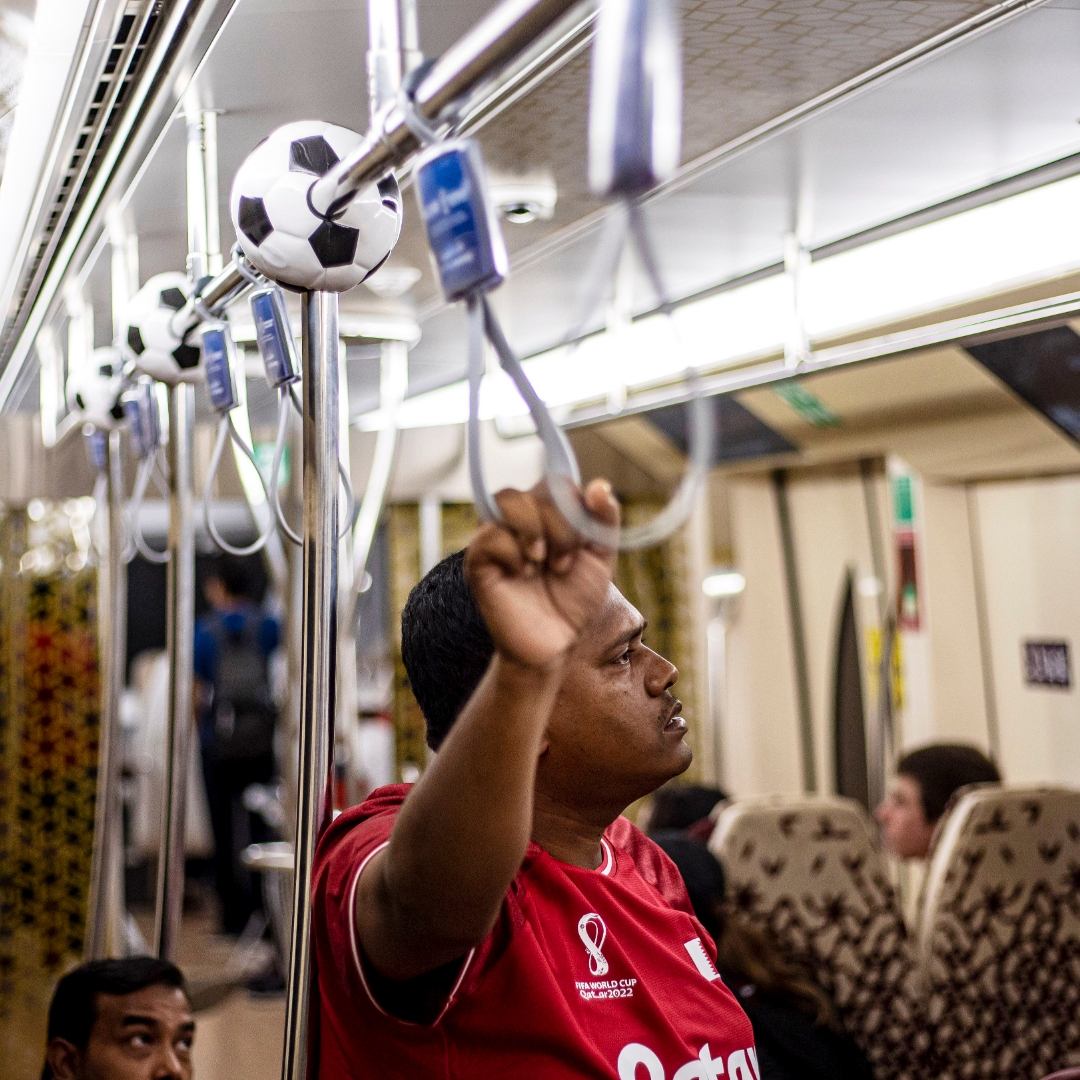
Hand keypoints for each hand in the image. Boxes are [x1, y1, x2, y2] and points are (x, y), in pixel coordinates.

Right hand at [464, 479, 618, 669]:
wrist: (554, 643)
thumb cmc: (573, 600)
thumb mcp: (600, 557)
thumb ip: (604, 519)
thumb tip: (599, 485)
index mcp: (548, 513)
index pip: (558, 482)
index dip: (575, 507)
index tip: (584, 543)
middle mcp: (520, 518)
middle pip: (537, 489)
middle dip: (561, 528)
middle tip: (563, 565)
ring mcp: (497, 535)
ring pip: (508, 499)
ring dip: (534, 531)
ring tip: (541, 564)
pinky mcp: (478, 559)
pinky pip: (490, 534)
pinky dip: (513, 553)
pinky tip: (521, 575)